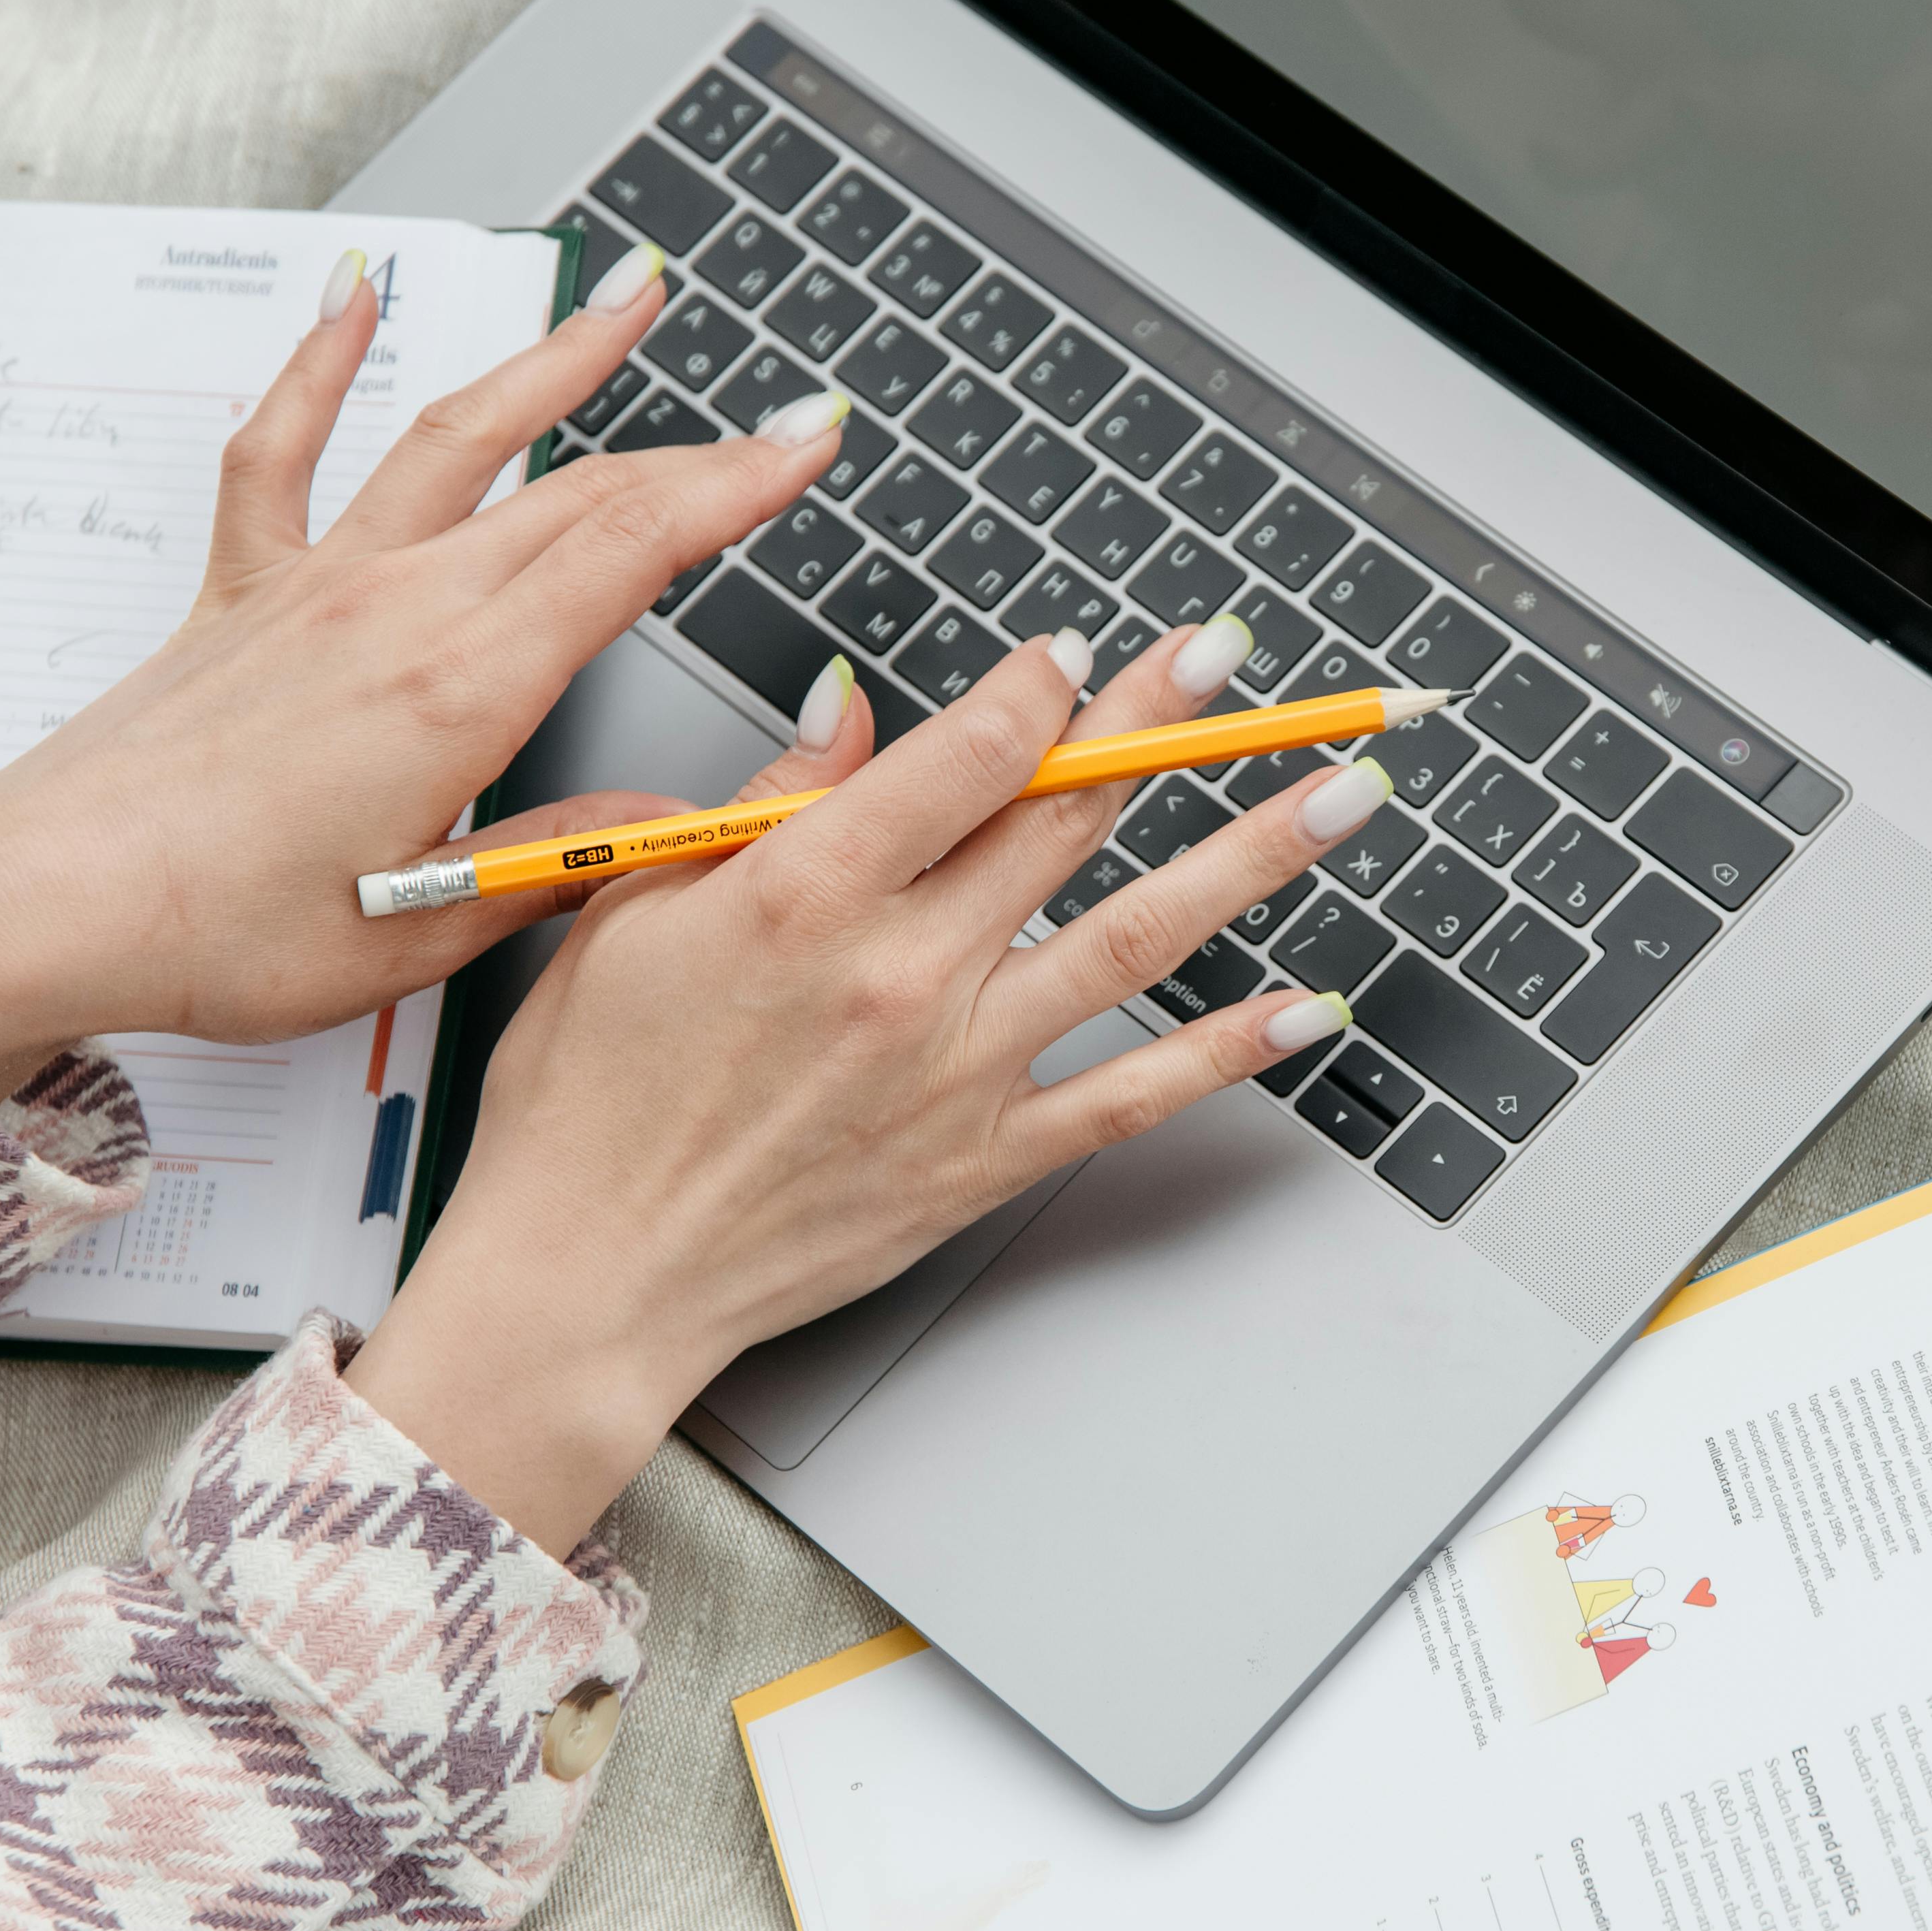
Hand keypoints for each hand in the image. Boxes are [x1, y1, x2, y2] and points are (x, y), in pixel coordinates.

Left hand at [0, 241, 849, 1102]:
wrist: (44, 904)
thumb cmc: (216, 935)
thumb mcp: (429, 929)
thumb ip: (566, 857)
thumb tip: (681, 828)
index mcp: (458, 689)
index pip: (631, 552)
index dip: (735, 489)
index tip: (808, 447)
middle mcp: (395, 608)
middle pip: (577, 495)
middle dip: (698, 451)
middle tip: (786, 418)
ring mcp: (317, 583)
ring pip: (457, 438)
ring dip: (552, 360)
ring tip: (630, 296)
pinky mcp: (243, 590)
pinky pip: (282, 448)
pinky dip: (320, 359)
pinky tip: (354, 292)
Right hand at [342, 612, 1395, 1554]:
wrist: (590, 1280)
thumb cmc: (587, 1102)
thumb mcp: (635, 908)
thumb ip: (766, 803)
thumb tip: (852, 713)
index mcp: (805, 894)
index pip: (967, 754)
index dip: (1040, 688)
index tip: (1080, 649)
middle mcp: (901, 972)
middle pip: (1067, 817)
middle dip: (1166, 722)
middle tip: (1238, 661)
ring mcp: (957, 1070)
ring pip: (1138, 934)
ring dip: (1253, 854)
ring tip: (1344, 793)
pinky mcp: (983, 1159)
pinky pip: (1134, 1095)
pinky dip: (1231, 1048)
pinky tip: (1309, 1004)